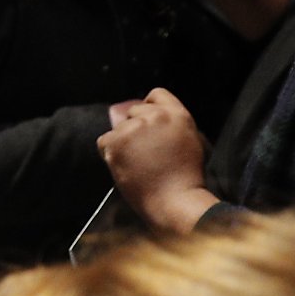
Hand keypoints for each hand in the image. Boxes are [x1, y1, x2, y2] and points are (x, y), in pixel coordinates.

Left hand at [96, 87, 217, 232]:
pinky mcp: (116, 143)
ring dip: (124, 141)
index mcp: (177, 114)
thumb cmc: (186, 177)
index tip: (150, 124)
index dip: (150, 108)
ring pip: (118, 127)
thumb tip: (144, 112)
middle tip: (145, 150)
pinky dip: (110, 152)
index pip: (156, 94)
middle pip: (134, 110)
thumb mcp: (190, 139)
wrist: (175, 200)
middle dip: (136, 126)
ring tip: (137, 162)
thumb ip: (171, 123)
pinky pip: (104, 141)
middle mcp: (154, 116)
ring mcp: (133, 128)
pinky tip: (125, 164)